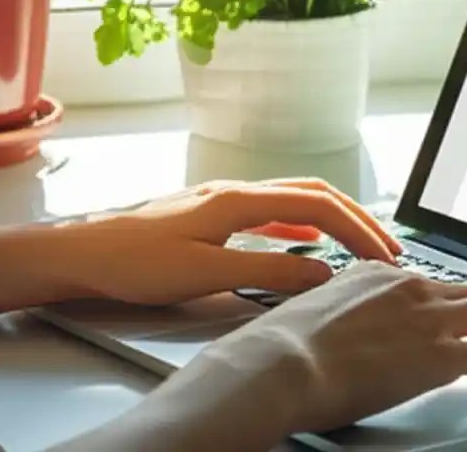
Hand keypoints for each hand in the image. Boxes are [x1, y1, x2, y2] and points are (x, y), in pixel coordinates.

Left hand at [58, 178, 401, 305]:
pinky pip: (273, 211)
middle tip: (387, 248)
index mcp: (240, 200)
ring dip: (333, 219)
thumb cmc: (133, 263)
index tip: (383, 256)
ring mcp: (223, 200)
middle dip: (357, 219)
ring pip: (296, 199)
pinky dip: (303, 223)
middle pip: (315, 194)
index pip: (319, 207)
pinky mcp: (211, 214)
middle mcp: (236, 192)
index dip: (357, 230)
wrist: (79, 254)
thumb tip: (322, 273)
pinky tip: (305, 240)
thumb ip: (267, 273)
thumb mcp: (205, 274)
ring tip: (359, 243)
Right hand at [96, 261, 466, 450]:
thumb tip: (341, 332)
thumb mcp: (311, 314)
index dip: (461, 307)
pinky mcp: (441, 353)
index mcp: (378, 275)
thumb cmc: (279, 350)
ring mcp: (428, 317)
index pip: (436, 286)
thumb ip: (339, 314)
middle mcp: (410, 287)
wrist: (278, 364)